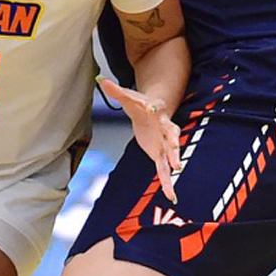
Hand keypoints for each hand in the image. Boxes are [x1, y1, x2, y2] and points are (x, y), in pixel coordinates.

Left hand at [101, 77, 179, 202]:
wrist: (153, 111)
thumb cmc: (140, 105)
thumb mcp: (127, 98)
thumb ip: (115, 90)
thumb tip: (99, 78)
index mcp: (156, 112)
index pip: (156, 109)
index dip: (155, 109)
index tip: (154, 107)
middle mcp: (165, 128)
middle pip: (172, 136)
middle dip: (174, 146)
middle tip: (177, 156)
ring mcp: (165, 143)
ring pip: (171, 156)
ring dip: (174, 166)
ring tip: (176, 179)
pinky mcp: (161, 154)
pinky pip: (165, 170)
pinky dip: (168, 183)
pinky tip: (172, 196)